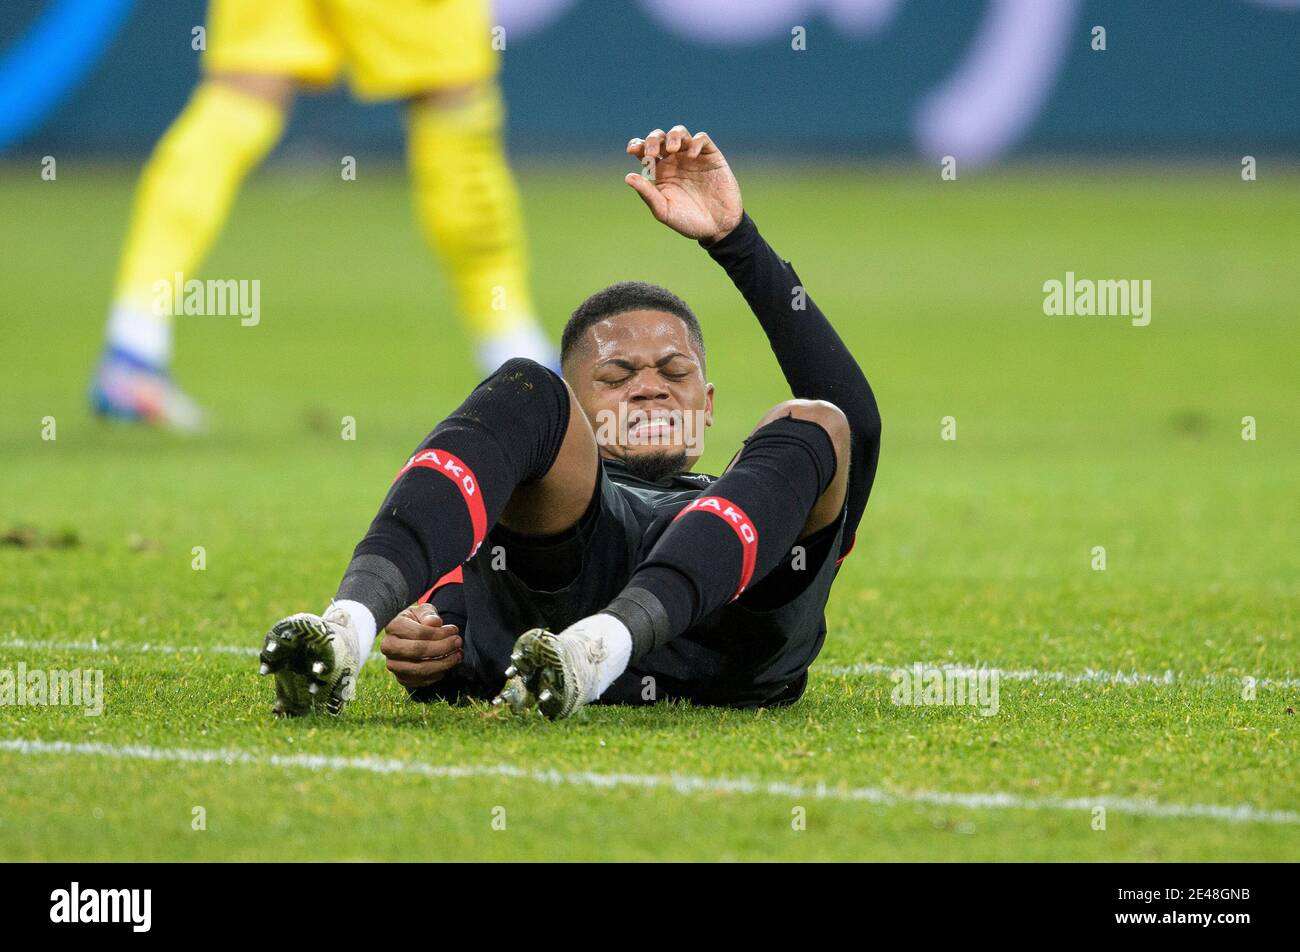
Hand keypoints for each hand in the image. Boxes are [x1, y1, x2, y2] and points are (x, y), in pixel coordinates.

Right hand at [381, 604, 462, 690]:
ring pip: (420, 669)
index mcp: (393, 626)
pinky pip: (422, 680)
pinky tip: (448, 663)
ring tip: (458, 655)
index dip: (440, 633)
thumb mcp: (423, 611)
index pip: (418, 633)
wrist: (408, 636)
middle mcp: (389, 647)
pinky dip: (439, 673)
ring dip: (444, 663)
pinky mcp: (401, 678)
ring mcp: (393, 664)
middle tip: (458, 642)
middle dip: (443, 647)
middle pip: (418, 651)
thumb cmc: (418, 620)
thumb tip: (434, 622)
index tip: (454, 630)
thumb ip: (429, 614)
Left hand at [624, 125, 742, 243]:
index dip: (637, 145)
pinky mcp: (711, 156)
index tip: (632, 149)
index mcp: (660, 172)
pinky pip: (701, 139)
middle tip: (652, 153)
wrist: (718, 228)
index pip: (645, 151)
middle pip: (660, 138)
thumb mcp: (664, 210)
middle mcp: (675, 161)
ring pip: (680, 133)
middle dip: (653, 139)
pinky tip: (691, 156)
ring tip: (672, 149)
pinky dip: (695, 142)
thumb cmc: (688, 222)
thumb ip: (647, 194)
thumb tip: (628, 177)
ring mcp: (693, 157)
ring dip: (673, 136)